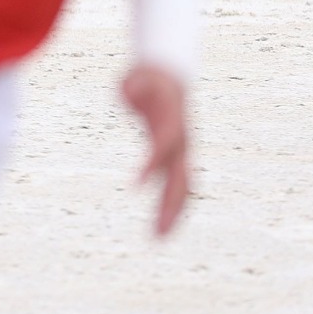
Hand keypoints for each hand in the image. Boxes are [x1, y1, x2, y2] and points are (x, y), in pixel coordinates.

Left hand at [121, 64, 191, 234]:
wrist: (169, 76)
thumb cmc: (149, 77)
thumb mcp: (139, 77)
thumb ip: (137, 85)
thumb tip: (131, 89)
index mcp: (171, 124)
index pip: (162, 148)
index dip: (151, 165)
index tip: (134, 185)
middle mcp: (181, 142)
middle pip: (179, 178)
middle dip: (170, 205)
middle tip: (156, 232)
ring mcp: (180, 151)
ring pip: (181, 187)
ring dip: (172, 212)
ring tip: (157, 237)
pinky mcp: (173, 157)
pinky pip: (174, 185)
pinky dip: (170, 204)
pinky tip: (160, 224)